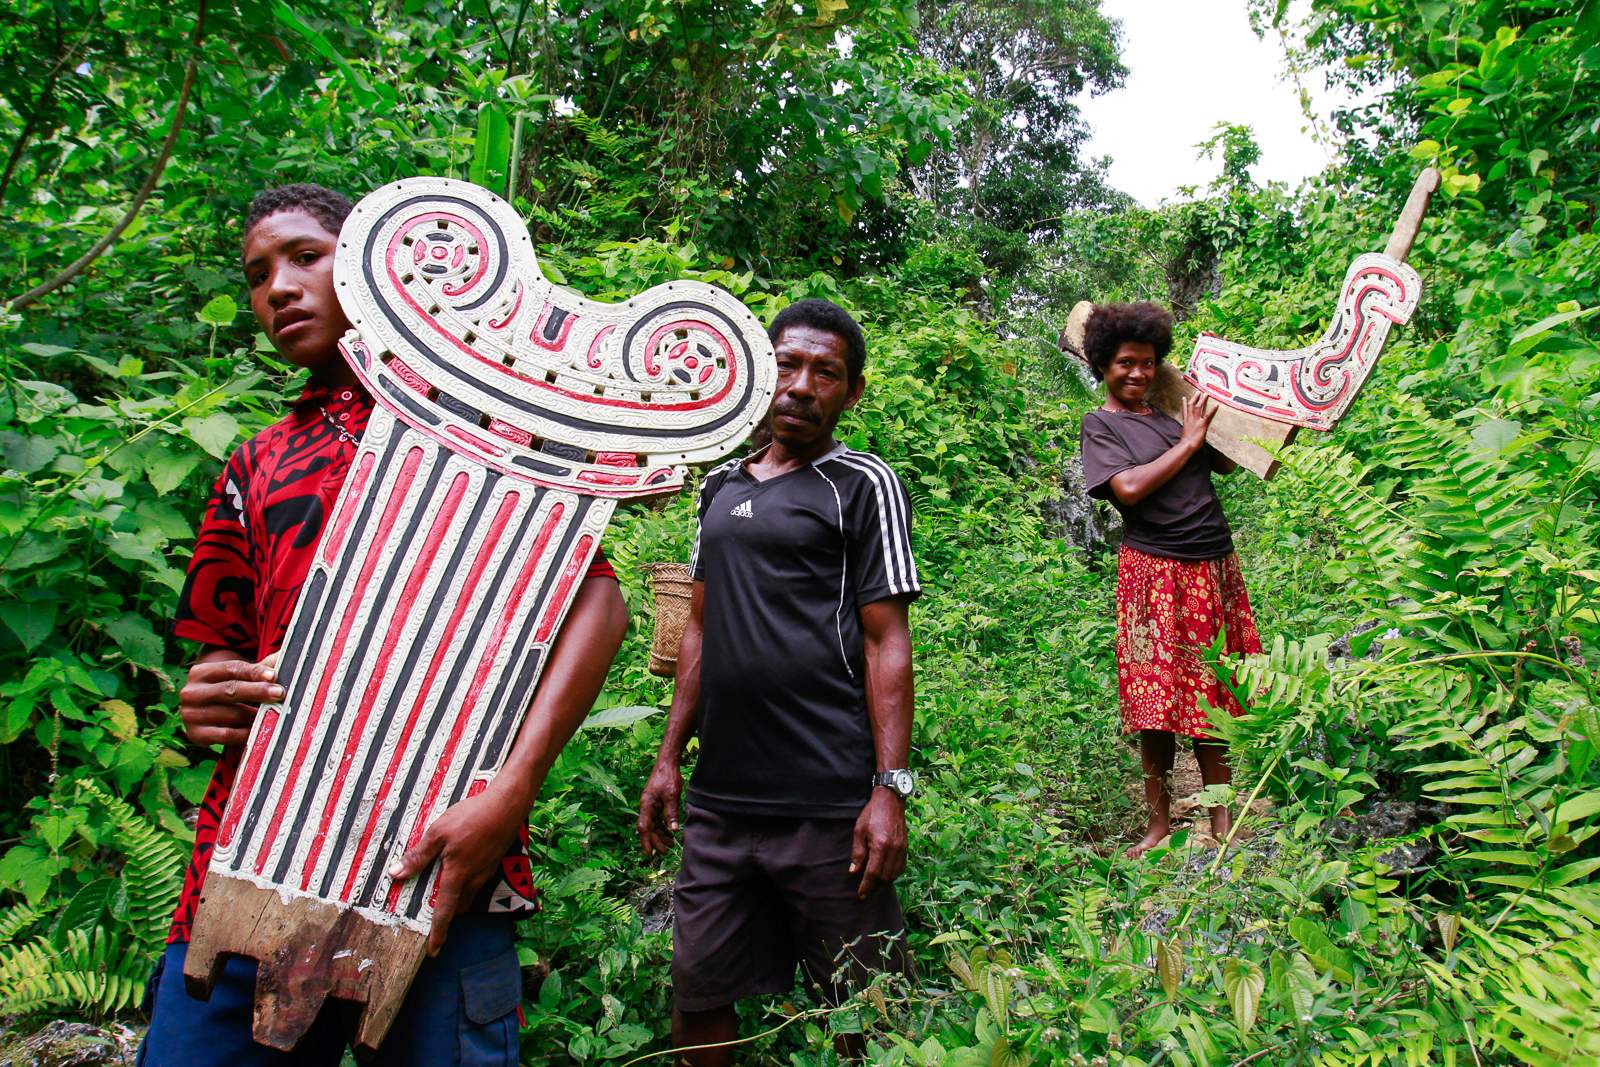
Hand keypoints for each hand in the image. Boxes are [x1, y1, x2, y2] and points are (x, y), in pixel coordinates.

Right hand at [179, 652, 283, 747]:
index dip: (254, 672)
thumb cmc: (223, 692)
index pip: (231, 669)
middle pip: (230, 690)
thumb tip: (280, 664)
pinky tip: (261, 729)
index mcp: (200, 673)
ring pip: (231, 714)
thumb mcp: (231, 678)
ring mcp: (191, 715)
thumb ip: (253, 671)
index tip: (274, 675)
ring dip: (256, 714)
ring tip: (275, 713)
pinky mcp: (195, 735)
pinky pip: (227, 735)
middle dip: (257, 691)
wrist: (200, 715)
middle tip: (279, 693)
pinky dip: (246, 733)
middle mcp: (191, 693)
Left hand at [388, 781, 526, 954]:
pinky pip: (476, 882)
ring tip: (442, 894)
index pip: (445, 912)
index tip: (433, 951)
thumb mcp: (438, 832)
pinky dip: (465, 885)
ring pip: (468, 895)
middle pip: (458, 907)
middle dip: (446, 917)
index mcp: (457, 875)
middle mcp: (474, 879)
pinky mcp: (493, 862)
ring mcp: (486, 871)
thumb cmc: (471, 817)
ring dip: (456, 900)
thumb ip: (419, 855)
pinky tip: (459, 870)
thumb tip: (395, 875)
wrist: (507, 805)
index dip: (438, 933)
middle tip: (431, 919)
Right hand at [637, 760, 681, 857]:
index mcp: (646, 805)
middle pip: (649, 829)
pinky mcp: (657, 803)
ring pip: (654, 825)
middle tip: (666, 850)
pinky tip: (670, 833)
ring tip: (671, 844)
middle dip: (656, 841)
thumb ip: (671, 813)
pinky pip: (658, 819)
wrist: (667, 763)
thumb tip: (673, 830)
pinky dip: (663, 827)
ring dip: (661, 835)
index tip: (649, 853)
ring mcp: (651, 805)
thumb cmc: (667, 777)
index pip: (644, 827)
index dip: (646, 841)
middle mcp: (646, 807)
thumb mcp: (671, 795)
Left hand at [849, 788, 907, 899]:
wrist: (890, 800)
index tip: (861, 895)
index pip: (873, 873)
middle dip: (875, 886)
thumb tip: (854, 872)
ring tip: (875, 883)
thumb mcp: (859, 831)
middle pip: (885, 877)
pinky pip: (901, 866)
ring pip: (895, 873)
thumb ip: (857, 852)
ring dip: (885, 881)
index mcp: (880, 846)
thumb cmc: (872, 814)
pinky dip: (894, 873)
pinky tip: (886, 873)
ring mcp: (901, 848)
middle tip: (866, 890)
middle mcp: (893, 849)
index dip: (866, 886)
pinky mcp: (905, 846)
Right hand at [1180, 394, 1217, 449]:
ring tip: (1206, 394)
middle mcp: (1190, 419)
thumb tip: (1189, 434)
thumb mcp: (1185, 435)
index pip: (1184, 410)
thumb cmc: (1185, 443)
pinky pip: (1208, 415)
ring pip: (1199, 407)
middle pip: (1192, 406)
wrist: (1186, 445)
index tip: (1184, 398)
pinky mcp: (1203, 424)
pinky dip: (1213, 410)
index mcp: (1186, 422)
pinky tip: (1216, 405)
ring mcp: (1196, 421)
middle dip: (1195, 398)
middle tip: (1198, 392)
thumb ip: (1188, 431)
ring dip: (1202, 400)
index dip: (1184, 403)